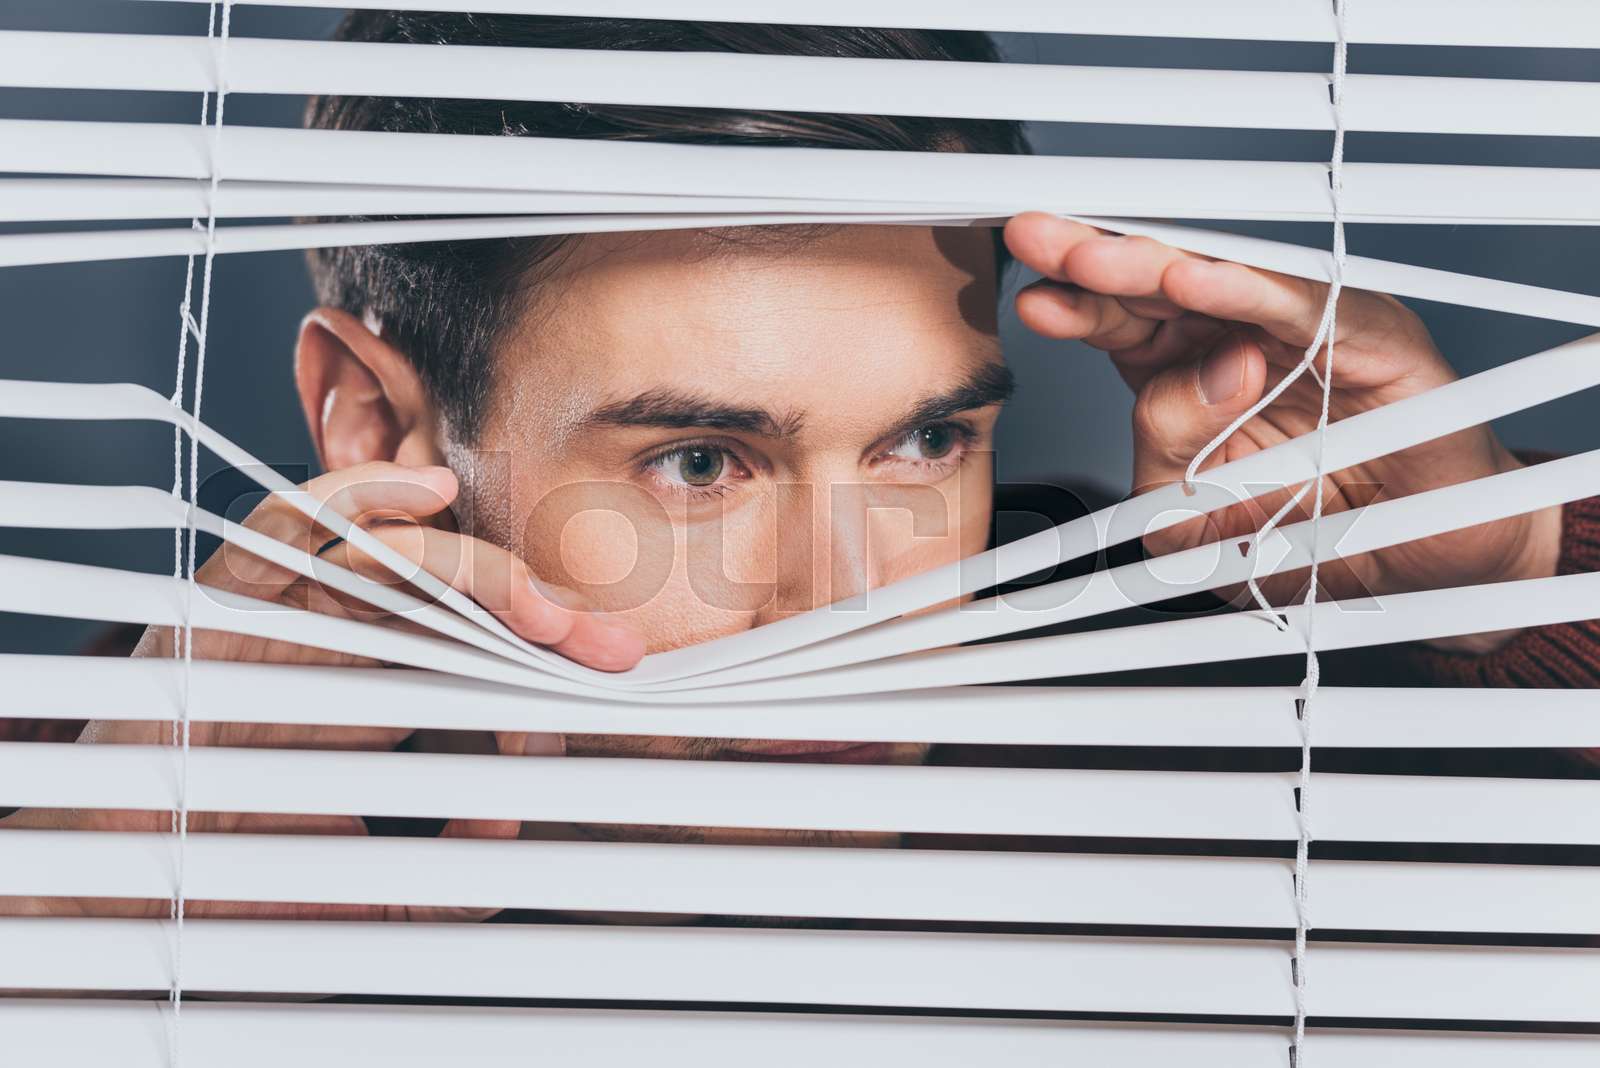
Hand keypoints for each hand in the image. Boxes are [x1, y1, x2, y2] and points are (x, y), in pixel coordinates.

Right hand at [0, 461, 644, 919]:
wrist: (120, 879)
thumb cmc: (235, 872)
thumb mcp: (366, 881)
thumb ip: (442, 873)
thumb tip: (512, 832)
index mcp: (378, 681)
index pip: (483, 640)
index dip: (550, 651)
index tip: (613, 681)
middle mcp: (342, 633)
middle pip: (459, 593)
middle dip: (539, 613)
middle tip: (608, 649)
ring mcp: (290, 609)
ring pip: (396, 556)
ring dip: (476, 569)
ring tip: (541, 604)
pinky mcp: (229, 595)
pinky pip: (292, 525)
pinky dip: (358, 495)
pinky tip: (427, 489)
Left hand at [1004, 214, 1561, 634]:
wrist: (1418, 563)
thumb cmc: (1306, 539)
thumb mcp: (1200, 530)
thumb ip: (1171, 476)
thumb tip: (1194, 393)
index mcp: (1190, 372)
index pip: (1121, 326)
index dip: (1075, 306)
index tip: (1029, 296)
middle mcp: (1244, 337)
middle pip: (1158, 286)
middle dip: (1094, 260)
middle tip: (1040, 239)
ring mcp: (1307, 330)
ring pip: (1221, 280)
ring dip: (1152, 264)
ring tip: (1095, 256)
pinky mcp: (1372, 337)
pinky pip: (1304, 308)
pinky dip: (1249, 291)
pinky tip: (1193, 280)